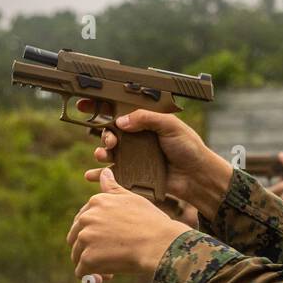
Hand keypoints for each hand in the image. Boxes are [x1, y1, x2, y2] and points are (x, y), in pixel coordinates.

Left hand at [67, 167, 191, 277]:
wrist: (160, 244)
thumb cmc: (151, 222)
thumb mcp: (132, 199)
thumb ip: (113, 188)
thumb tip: (104, 173)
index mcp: (96, 202)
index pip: (83, 221)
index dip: (96, 234)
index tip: (112, 240)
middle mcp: (87, 218)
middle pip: (76, 238)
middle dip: (90, 249)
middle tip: (111, 256)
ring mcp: (86, 238)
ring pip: (77, 256)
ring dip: (92, 265)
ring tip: (112, 269)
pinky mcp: (88, 258)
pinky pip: (81, 273)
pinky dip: (92, 277)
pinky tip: (108, 277)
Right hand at [80, 100, 233, 218]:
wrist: (197, 177)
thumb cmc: (189, 148)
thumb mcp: (170, 125)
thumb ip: (147, 118)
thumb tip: (120, 121)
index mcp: (145, 121)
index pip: (120, 110)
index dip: (102, 106)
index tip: (85, 104)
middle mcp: (137, 137)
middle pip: (110, 131)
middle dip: (104, 133)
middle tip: (110, 140)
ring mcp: (133, 156)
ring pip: (108, 151)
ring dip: (101, 152)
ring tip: (104, 154)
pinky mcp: (132, 174)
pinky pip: (112, 173)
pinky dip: (98, 173)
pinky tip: (90, 175)